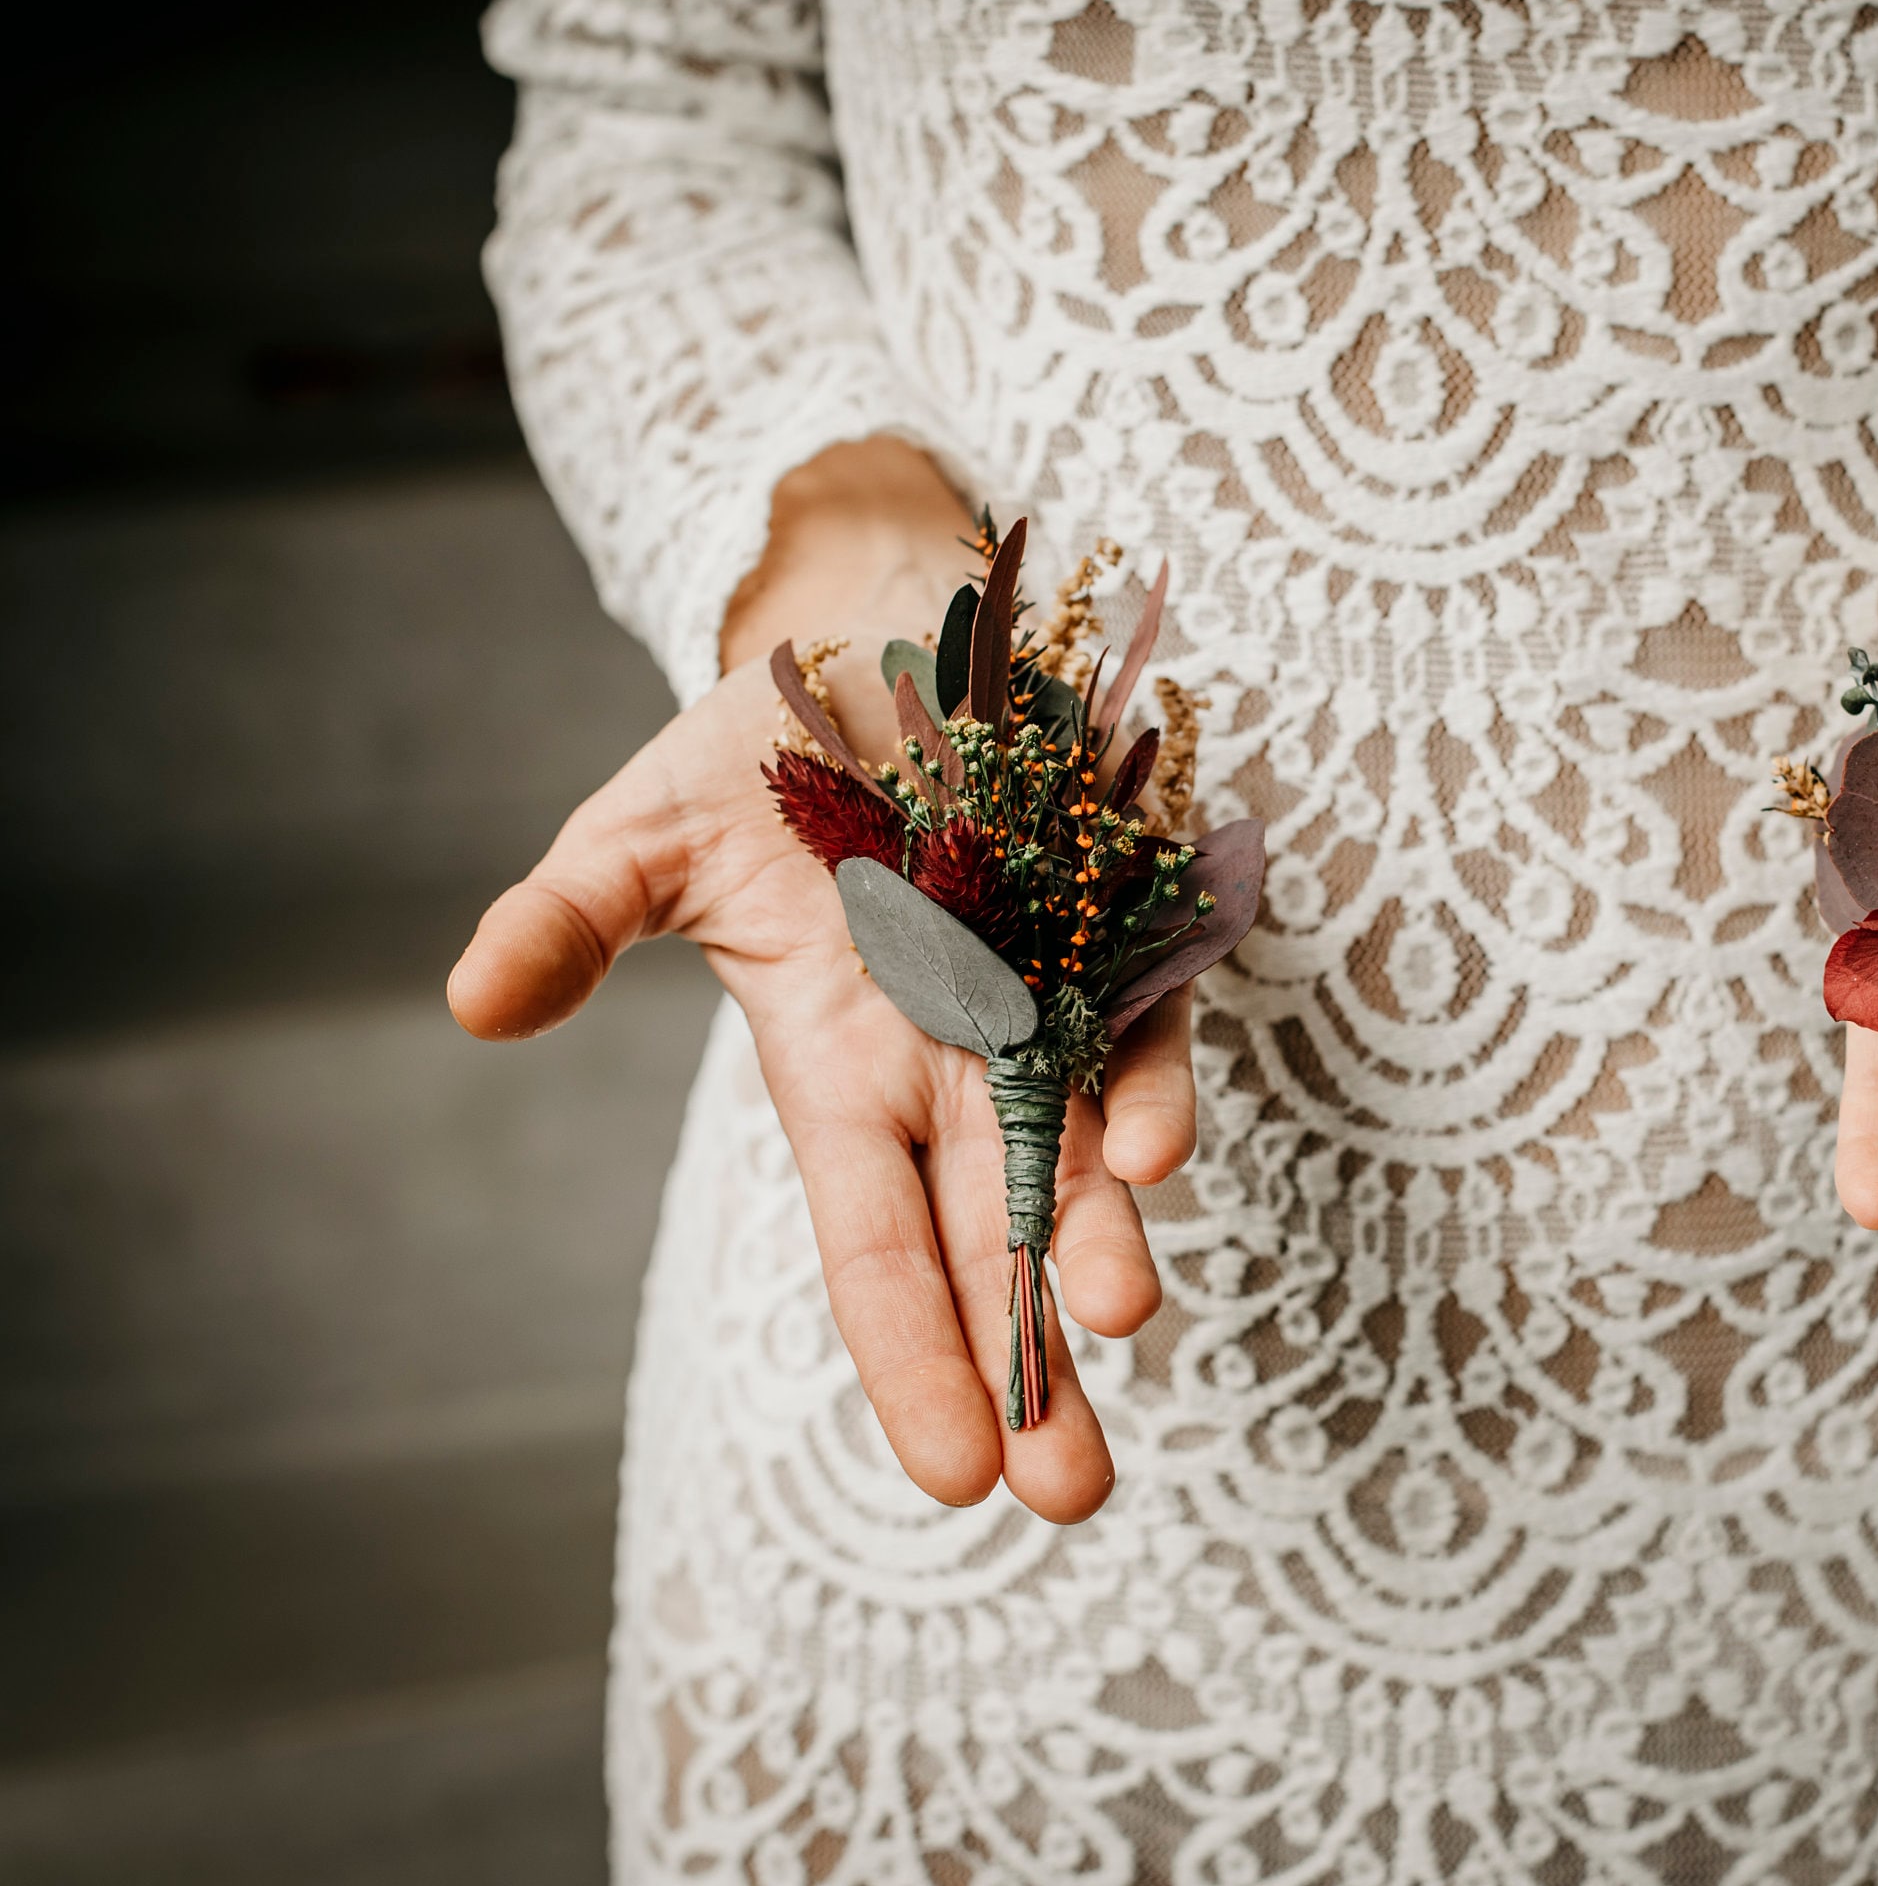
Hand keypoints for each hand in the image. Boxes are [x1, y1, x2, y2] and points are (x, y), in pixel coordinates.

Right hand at [446, 441, 1189, 1518]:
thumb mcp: (642, 835)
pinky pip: (1151, 1020)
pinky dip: (1152, 1085)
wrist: (890, 632)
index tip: (954, 1480)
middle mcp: (961, 1064)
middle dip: (1037, 1364)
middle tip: (1074, 1494)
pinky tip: (1154, 1148)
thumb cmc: (761, 756)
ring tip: (1114, 1321)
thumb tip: (474, 1003)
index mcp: (844, 1075)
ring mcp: (1054, 999)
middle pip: (1000, 1240)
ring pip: (1088, 1152)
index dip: (915, 1358)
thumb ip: (570, 920)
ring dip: (1101, 1237)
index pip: (879, 1250)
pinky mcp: (1131, 919)